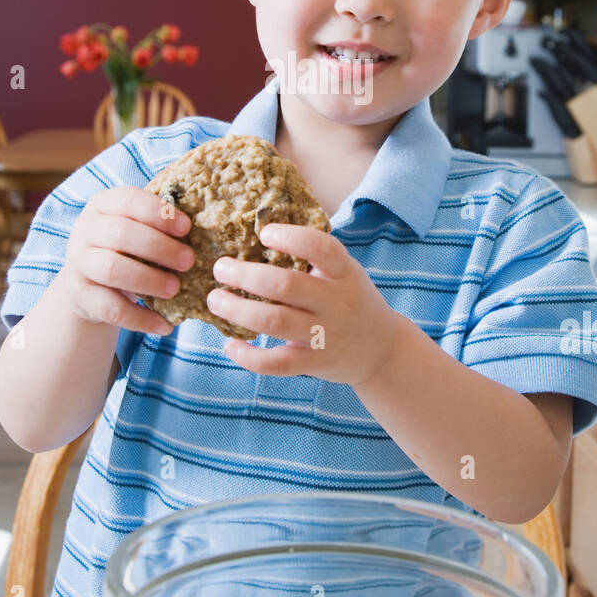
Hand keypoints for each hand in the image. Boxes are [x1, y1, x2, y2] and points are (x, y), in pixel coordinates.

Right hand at [60, 184, 194, 335]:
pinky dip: (141, 318)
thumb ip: (157, 226)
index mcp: (102, 206)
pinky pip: (111, 308)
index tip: (187, 227)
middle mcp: (85, 230)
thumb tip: (203, 233)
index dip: (158, 212)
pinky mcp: (79, 296)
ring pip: (112, 270)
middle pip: (121, 234)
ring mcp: (79, 264)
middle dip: (160, 247)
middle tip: (189, 261)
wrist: (84, 285)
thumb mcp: (133, 229)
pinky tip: (165, 325)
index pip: (128, 200)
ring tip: (175, 288)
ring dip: (149, 280)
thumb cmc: (122, 250)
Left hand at [206, 223, 399, 388]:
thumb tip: (257, 233)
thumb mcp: (345, 272)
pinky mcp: (315, 363)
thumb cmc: (351, 300)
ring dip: (237, 310)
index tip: (263, 233)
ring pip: (274, 322)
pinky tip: (230, 345)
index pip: (321, 248)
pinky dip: (249, 356)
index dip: (290, 237)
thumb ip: (313, 258)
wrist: (381, 350)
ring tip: (215, 300)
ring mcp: (326, 335)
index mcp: (344, 272)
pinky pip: (277, 363)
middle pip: (285, 285)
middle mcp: (337, 302)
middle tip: (220, 268)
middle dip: (245, 275)